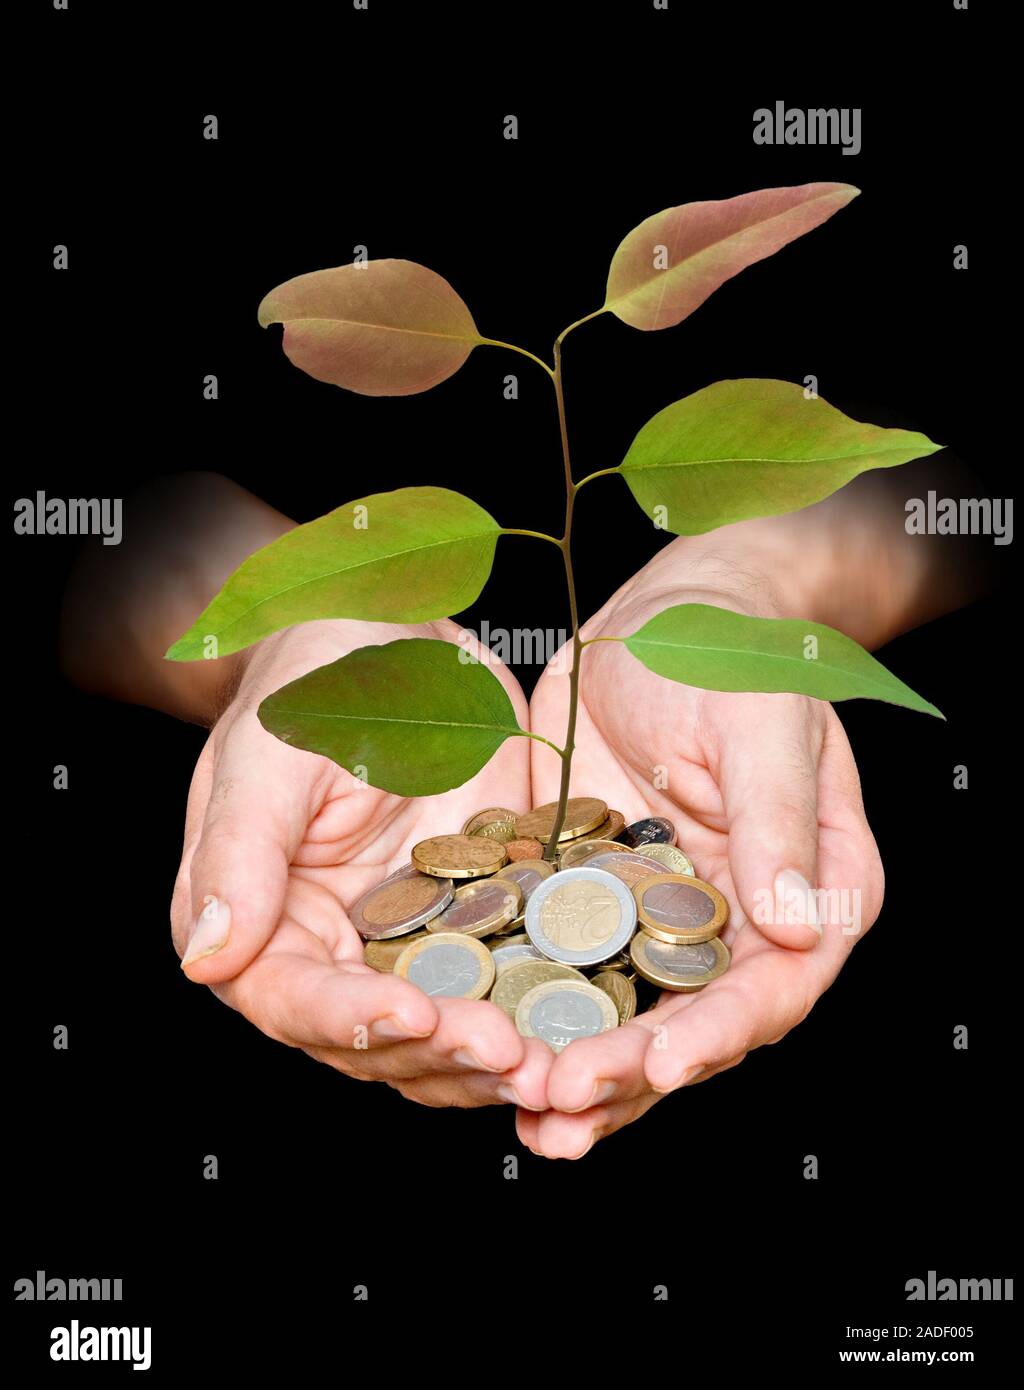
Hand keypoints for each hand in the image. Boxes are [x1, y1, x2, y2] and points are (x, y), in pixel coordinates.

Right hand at [171, 618, 552, 1110]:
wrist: (396, 638)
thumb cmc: (313, 679)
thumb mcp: (269, 753)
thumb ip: (240, 854)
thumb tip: (210, 959)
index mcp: (264, 920)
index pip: (293, 1000)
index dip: (352, 1019)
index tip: (416, 1016)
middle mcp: (334, 949)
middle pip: (377, 1041)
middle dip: (442, 1057)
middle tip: (514, 1062)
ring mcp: (409, 942)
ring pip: (444, 1035)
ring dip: (494, 1062)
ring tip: (553, 1069)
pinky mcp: (476, 923)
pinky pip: (506, 985)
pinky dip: (540, 1012)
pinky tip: (586, 1025)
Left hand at [523, 574, 883, 1156]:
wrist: (655, 619)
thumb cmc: (727, 655)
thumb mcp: (759, 722)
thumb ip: (776, 819)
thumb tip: (793, 926)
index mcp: (813, 891)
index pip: (775, 985)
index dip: (718, 1033)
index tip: (660, 1066)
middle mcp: (745, 923)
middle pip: (697, 1024)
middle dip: (633, 1072)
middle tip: (564, 1103)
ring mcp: (667, 922)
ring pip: (633, 1017)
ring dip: (586, 1071)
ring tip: (531, 1120)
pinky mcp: (601, 907)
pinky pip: (573, 976)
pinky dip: (541, 1018)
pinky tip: (496, 1053)